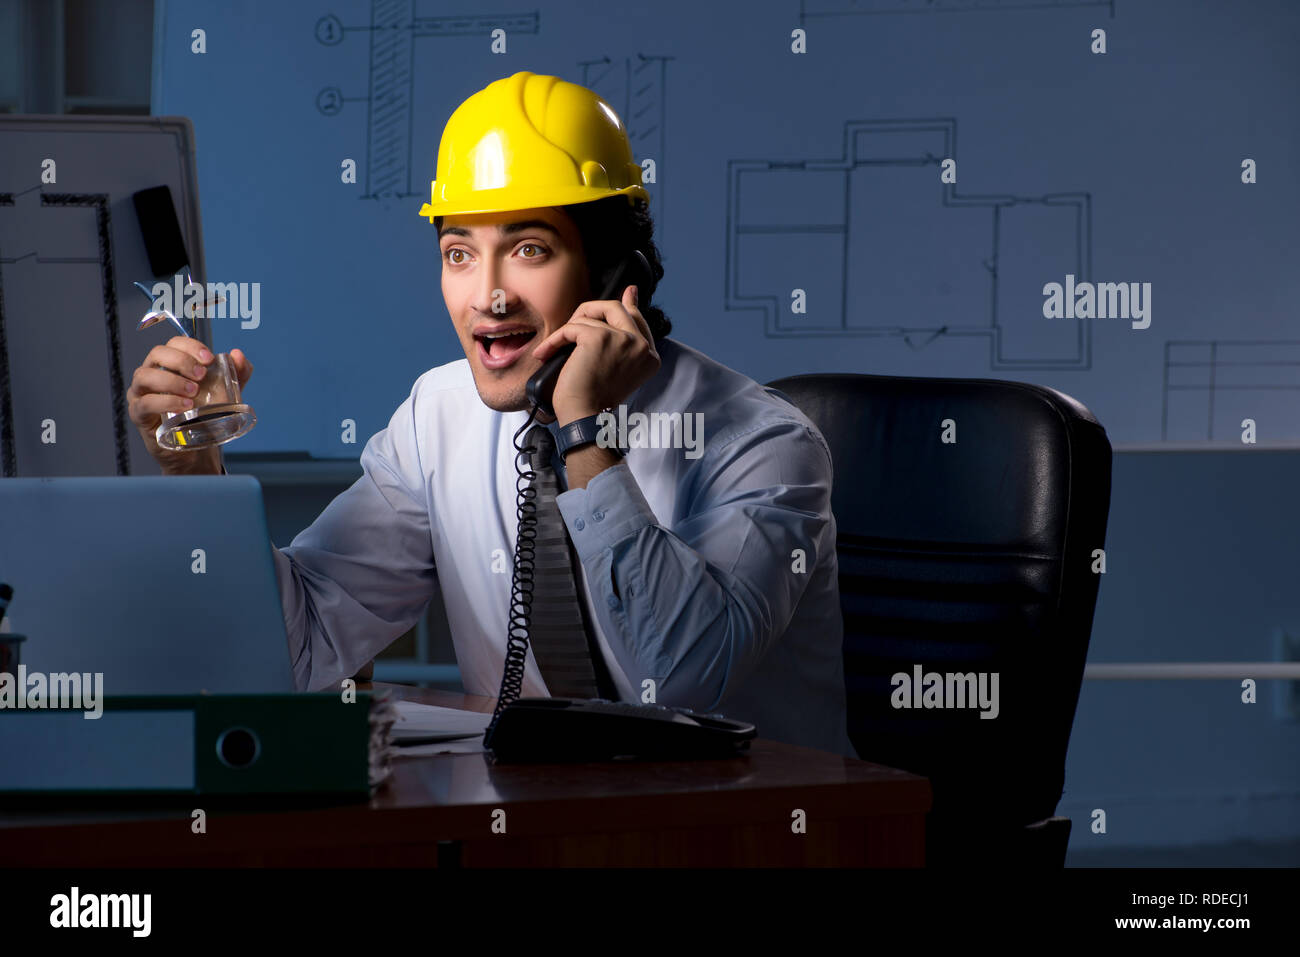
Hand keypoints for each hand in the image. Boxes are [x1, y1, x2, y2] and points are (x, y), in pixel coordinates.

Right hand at [126, 338, 253, 473]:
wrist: (195, 449)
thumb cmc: (203, 416)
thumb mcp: (225, 393)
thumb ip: (236, 374)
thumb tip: (238, 355)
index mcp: (170, 365)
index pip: (173, 343)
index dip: (190, 346)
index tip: (209, 358)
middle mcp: (152, 374)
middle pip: (157, 354)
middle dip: (181, 360)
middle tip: (201, 375)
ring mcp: (141, 393)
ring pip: (145, 376)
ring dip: (171, 380)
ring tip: (193, 392)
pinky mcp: (139, 414)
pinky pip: (145, 403)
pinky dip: (165, 402)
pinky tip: (184, 406)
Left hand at [531, 285, 659, 424]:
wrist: (584, 417)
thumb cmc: (594, 399)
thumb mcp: (616, 367)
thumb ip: (623, 337)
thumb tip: (631, 295)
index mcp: (649, 356)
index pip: (639, 320)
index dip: (630, 304)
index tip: (630, 291)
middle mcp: (642, 346)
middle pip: (617, 308)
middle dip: (591, 311)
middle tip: (574, 325)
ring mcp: (624, 340)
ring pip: (591, 316)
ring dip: (569, 330)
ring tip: (557, 349)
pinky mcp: (600, 338)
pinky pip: (572, 327)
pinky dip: (555, 340)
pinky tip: (547, 354)